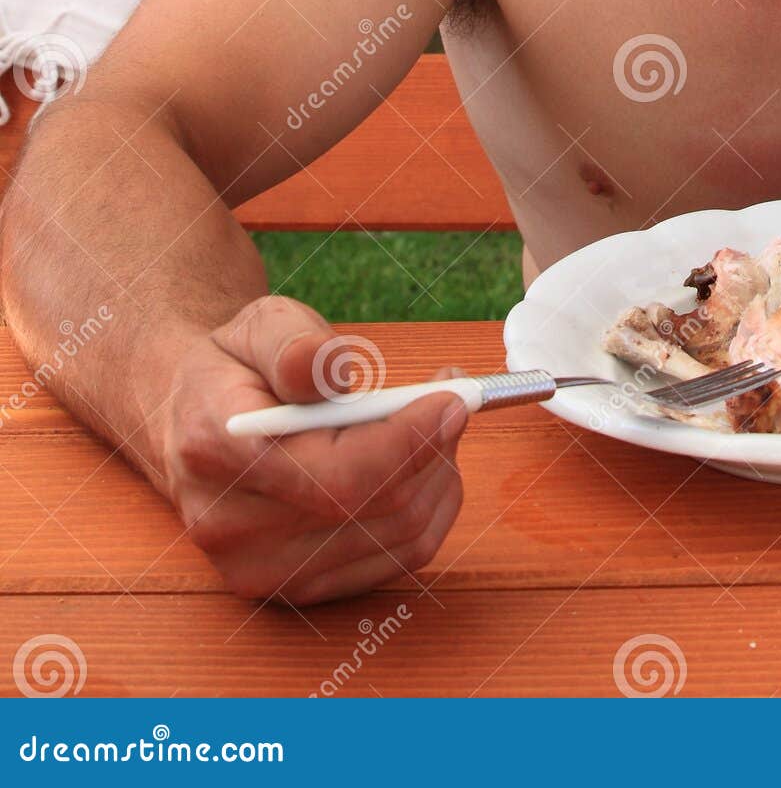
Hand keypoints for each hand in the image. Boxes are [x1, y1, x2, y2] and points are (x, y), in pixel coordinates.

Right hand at [159, 295, 467, 604]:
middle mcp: (229, 524)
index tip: (451, 396)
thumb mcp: (261, 325)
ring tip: (435, 424)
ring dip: (440, 475)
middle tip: (453, 397)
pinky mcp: (295, 588)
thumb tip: (330, 367)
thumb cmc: (238, 367)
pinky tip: (422, 463)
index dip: (410, 440)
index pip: (338, 476)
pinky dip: (431, 507)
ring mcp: (260, 568)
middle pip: (376, 509)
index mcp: (216, 449)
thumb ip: (295, 344)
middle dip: (435, 447)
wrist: (194, 422)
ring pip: (400, 537)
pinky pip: (398, 559)